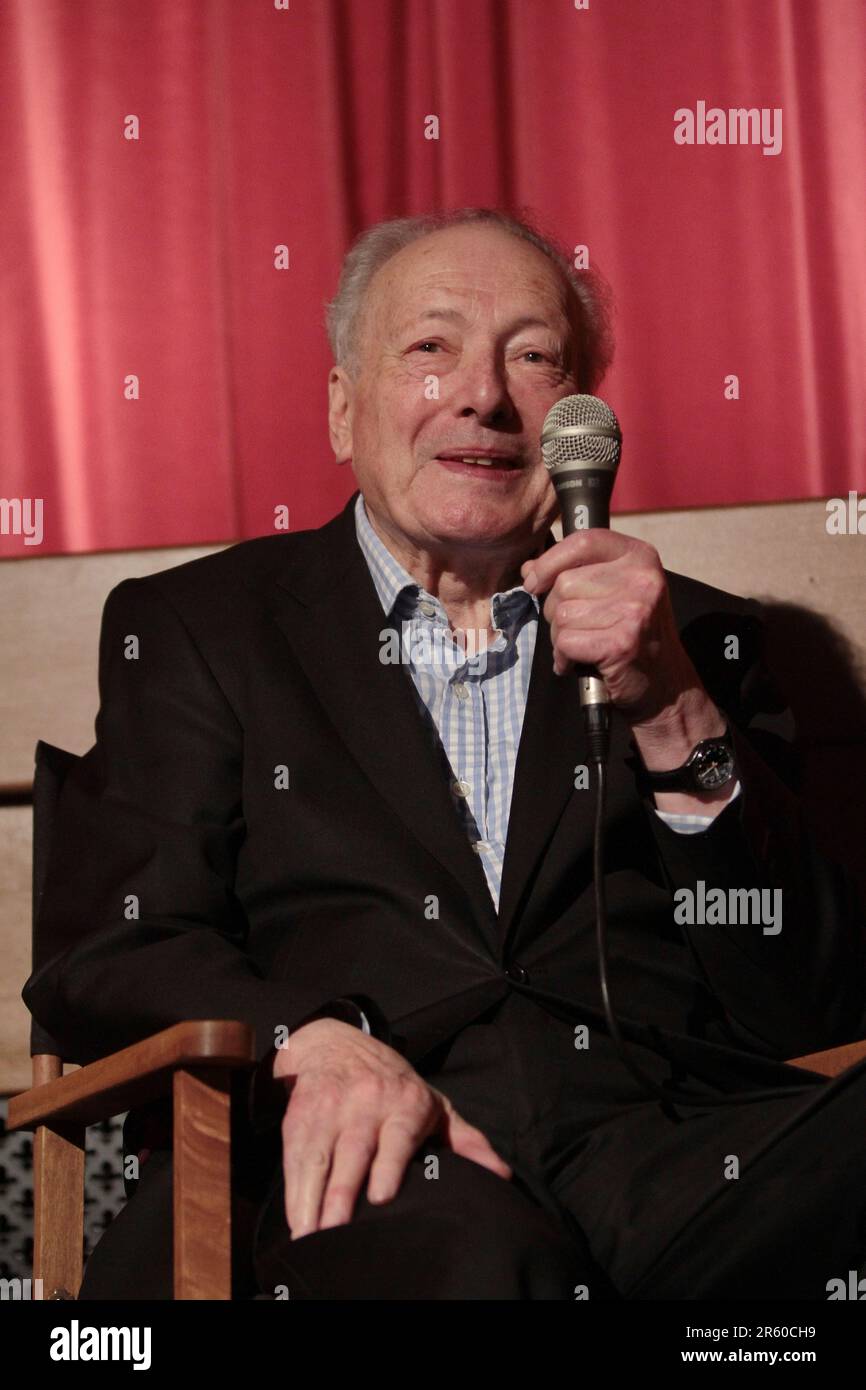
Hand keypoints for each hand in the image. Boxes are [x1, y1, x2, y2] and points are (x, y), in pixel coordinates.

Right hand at [272, 1018, 511, 1238]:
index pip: (397, 1135)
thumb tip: (501, 1174)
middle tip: (336, 1229)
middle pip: (353, 1151)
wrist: (337, 1043)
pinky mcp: (301, 1113)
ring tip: (310, 1233)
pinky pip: (295, 1153)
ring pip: (318, 1154)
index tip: (381, 1196)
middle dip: (342, 1192)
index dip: (388, 1164)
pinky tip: (297, 1216)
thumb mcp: (433, 1105)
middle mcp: (367, 1102)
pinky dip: (294, 1187)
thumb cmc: (393, 1085)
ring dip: (311, 1196)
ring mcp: (331, 1107)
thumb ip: (466, 1141)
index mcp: (405, 1102)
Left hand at [521, 529, 704, 725]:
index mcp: (640, 557)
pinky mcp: (622, 642)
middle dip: (557, 610)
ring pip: (562, 615)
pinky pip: (566, 642)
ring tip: (583, 646)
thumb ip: (575, 573)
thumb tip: (528, 569)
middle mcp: (642, 578)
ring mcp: (634, 610)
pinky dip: (563, 657)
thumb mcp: (614, 591)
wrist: (664, 684)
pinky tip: (577, 662)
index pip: (583, 542)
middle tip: (578, 629)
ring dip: (560, 637)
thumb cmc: (633, 634)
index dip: (549, 562)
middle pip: (565, 583)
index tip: (534, 581)